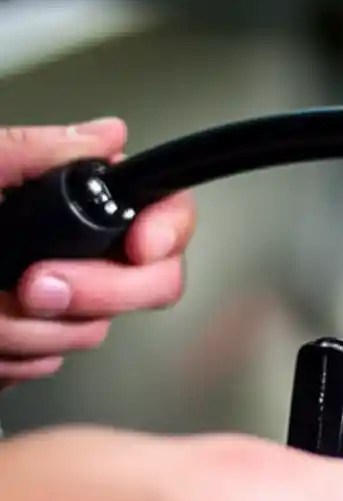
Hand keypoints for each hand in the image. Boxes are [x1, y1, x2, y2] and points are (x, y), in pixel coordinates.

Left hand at [0, 119, 195, 386]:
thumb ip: (30, 152)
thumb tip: (103, 136)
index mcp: (63, 200)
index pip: (163, 210)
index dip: (167, 230)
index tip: (139, 245)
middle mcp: (69, 249)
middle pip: (149, 282)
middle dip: (95, 290)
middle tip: (35, 286)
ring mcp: (49, 301)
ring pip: (90, 331)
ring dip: (30, 330)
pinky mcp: (21, 345)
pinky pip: (42, 364)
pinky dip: (7, 356)